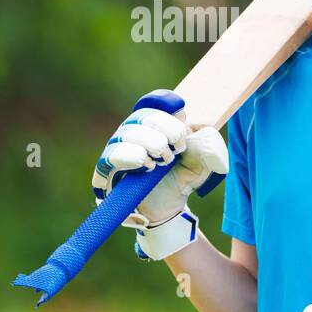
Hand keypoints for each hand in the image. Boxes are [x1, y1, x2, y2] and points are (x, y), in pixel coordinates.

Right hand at [90, 90, 227, 259]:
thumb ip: (203, 146)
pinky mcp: (107, 167)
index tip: (182, 126)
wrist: (167, 208)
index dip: (169, 109)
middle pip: (143, 115)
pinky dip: (132, 156)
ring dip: (151, 143)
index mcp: (155, 123)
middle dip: (165, 130)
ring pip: (129, 132)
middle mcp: (133, 130)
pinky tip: (146, 165)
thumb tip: (198, 130)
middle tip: (176, 150)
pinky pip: (113, 154)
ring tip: (163, 161)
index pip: (156, 102)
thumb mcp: (200, 163)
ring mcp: (119, 147)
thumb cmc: (180, 179)